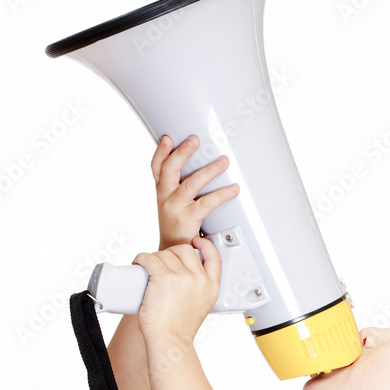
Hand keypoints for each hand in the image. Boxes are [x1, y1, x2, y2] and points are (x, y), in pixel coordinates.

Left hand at [131, 238, 221, 340]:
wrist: (169, 341)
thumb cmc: (179, 330)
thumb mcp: (199, 307)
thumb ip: (197, 291)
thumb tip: (181, 277)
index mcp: (211, 287)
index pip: (214, 257)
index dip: (205, 245)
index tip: (197, 241)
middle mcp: (199, 280)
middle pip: (185, 250)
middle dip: (171, 252)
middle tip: (161, 262)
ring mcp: (182, 277)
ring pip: (165, 254)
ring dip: (153, 258)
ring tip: (147, 268)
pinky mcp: (163, 278)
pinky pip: (149, 259)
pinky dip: (141, 258)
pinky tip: (138, 263)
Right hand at [151, 134, 239, 250]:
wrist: (172, 251)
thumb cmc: (176, 224)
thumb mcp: (171, 202)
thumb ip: (178, 185)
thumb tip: (197, 164)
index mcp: (162, 191)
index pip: (157, 168)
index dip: (160, 152)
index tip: (167, 139)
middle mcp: (165, 197)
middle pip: (170, 170)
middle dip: (182, 153)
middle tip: (194, 140)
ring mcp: (175, 208)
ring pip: (190, 184)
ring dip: (209, 171)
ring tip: (222, 162)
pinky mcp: (187, 219)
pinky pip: (206, 203)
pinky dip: (222, 194)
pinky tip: (232, 189)